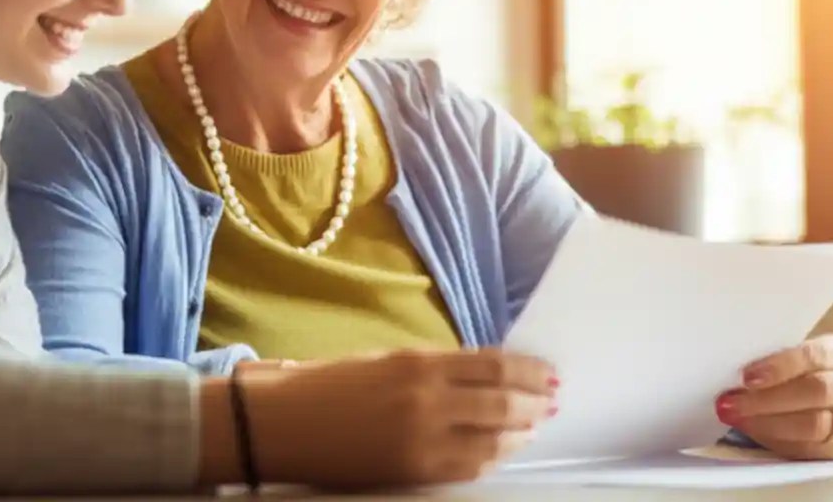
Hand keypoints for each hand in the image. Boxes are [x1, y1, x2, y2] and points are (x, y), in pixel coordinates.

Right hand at [242, 348, 558, 488]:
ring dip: (521, 432)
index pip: (493, 365)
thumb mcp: (384, 360)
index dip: (528, 370)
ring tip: (535, 426)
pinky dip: (493, 458)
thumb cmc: (326, 386)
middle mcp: (426, 398)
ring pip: (493, 438)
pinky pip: (468, 467)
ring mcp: (421, 439)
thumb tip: (482, 377)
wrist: (280, 424)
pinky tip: (503, 451)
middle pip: (503, 401)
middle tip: (552, 401)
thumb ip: (434, 369)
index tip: (547, 372)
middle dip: (534, 402)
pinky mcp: (412, 471)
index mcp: (418, 362)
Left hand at [716, 335, 832, 459]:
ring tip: (735, 417)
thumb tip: (732, 373)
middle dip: (768, 399)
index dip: (779, 366)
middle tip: (730, 402)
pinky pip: (809, 449)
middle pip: (816, 391)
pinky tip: (751, 430)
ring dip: (767, 422)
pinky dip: (775, 440)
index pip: (814, 356)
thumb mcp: (793, 356)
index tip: (746, 376)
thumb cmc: (800, 371)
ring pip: (814, 425)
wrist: (829, 398)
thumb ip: (772, 360)